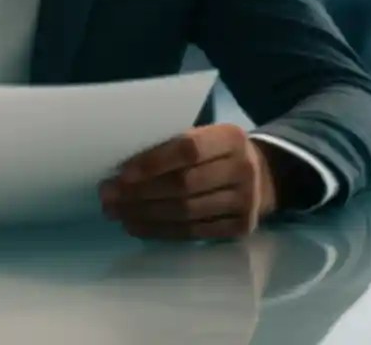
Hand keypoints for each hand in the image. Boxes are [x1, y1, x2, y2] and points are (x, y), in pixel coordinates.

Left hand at [100, 124, 277, 240]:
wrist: (263, 177)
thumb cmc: (216, 152)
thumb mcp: (205, 136)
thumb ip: (172, 145)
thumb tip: (121, 166)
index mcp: (230, 137)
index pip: (187, 149)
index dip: (153, 162)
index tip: (121, 173)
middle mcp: (243, 169)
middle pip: (183, 184)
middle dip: (139, 192)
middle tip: (107, 196)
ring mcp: (246, 201)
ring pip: (186, 212)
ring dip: (145, 214)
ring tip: (117, 213)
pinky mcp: (241, 227)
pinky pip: (194, 232)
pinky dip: (161, 231)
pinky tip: (138, 226)